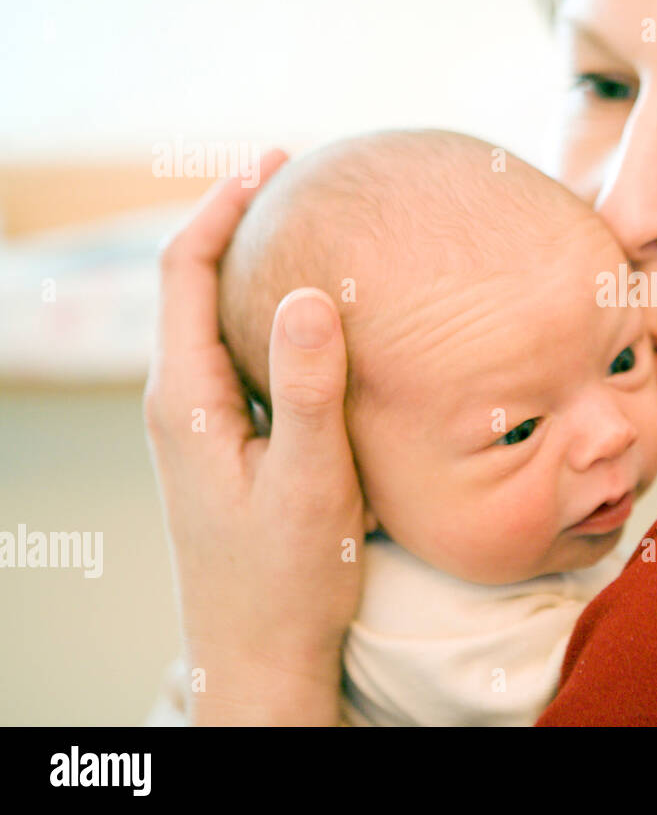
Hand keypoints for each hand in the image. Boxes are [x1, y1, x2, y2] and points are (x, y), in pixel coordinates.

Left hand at [143, 151, 364, 723]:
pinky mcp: (226, 444)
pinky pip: (240, 358)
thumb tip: (309, 292)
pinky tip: (316, 319)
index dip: (222, 208)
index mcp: (186, 399)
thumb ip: (308, 388)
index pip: (185, 272)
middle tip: (294, 179)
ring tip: (307, 229)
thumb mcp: (310, 481)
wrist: (257, 651)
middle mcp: (181, 402)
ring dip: (251, 269)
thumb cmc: (285, 575)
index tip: (269, 163)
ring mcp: (200, 424)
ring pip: (216, 321)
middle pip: (193, 284)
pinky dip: (269, 318)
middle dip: (236, 223)